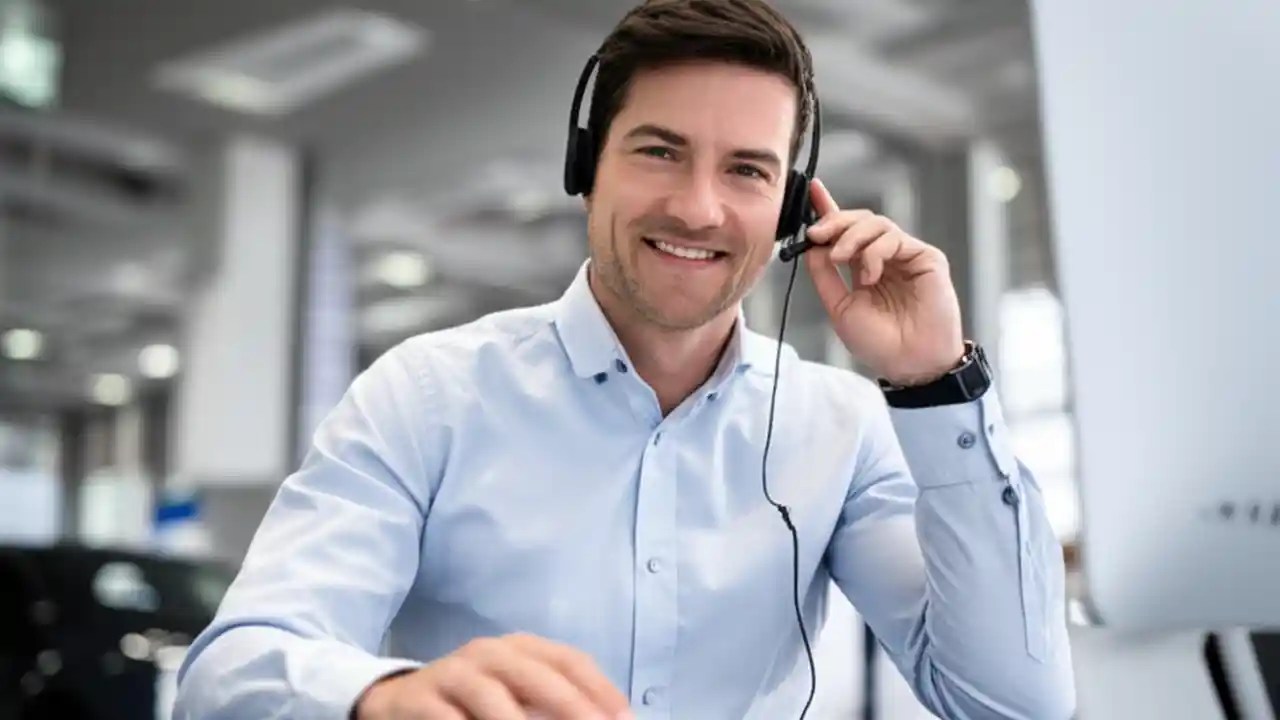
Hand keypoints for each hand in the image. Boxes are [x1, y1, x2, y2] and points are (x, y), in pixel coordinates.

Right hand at [355, 633, 631, 719]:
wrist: (397, 700)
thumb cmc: (473, 701)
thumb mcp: (515, 693)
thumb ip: (555, 703)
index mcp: (521, 648)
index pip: (570, 660)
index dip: (600, 688)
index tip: (625, 718)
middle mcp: (490, 653)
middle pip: (537, 676)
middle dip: (572, 707)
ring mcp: (454, 673)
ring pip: (493, 699)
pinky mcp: (421, 698)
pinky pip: (449, 719)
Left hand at [802, 178, 964, 385]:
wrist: (909, 364)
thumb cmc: (878, 343)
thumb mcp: (840, 307)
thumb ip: (825, 276)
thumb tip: (811, 246)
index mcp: (863, 268)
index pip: (846, 232)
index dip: (829, 209)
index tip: (812, 190)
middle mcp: (885, 258)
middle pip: (859, 221)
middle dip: (834, 221)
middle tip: (816, 234)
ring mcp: (906, 256)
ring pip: (876, 223)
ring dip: (851, 236)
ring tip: (840, 259)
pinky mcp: (926, 257)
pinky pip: (894, 238)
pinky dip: (874, 251)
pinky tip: (869, 274)